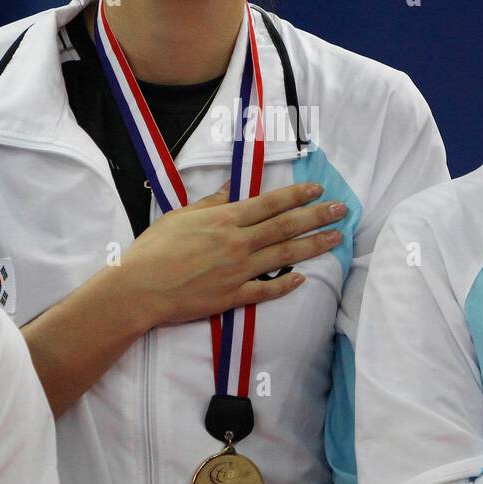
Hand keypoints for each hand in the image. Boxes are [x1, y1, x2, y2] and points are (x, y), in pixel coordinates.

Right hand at [118, 181, 346, 327]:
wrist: (140, 288)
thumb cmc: (154, 249)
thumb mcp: (180, 216)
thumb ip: (210, 202)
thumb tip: (231, 188)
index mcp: (225, 219)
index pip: (270, 203)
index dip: (297, 196)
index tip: (318, 190)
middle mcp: (238, 243)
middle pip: (286, 226)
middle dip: (317, 217)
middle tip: (342, 210)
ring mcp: (239, 271)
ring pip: (285, 256)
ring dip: (313, 246)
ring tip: (336, 239)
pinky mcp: (234, 296)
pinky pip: (267, 289)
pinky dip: (286, 284)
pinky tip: (303, 278)